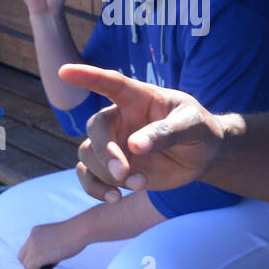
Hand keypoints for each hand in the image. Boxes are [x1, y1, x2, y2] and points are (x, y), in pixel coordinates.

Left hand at [18, 219, 86, 268]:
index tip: (34, 264)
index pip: (27, 248)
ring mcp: (33, 247)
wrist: (80, 231)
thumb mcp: (57, 238)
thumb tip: (50, 262)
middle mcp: (32, 238)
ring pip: (26, 263)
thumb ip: (50, 248)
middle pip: (22, 256)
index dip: (29, 258)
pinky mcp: (37, 257)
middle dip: (27, 265)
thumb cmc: (75, 233)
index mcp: (36, 231)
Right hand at [57, 64, 224, 201]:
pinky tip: (115, 197)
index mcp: (139, 98)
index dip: (88, 76)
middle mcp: (120, 118)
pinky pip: (88, 176)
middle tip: (123, 171)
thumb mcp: (193, 126)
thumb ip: (167, 132)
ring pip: (88, 154)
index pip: (111, 83)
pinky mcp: (112, 166)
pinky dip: (96, 189)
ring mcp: (114, 143)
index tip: (65, 71)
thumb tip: (135, 145)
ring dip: (107, 173)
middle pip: (96, 128)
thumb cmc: (198, 130)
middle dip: (106, 151)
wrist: (202, 155)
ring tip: (141, 184)